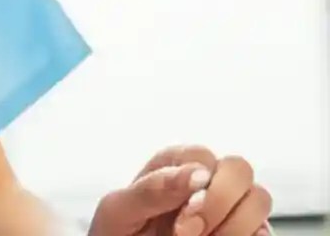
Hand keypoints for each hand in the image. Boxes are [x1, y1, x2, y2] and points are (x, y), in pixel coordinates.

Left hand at [88, 145, 272, 235]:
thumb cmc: (118, 233)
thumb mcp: (119, 211)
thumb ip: (150, 188)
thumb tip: (196, 174)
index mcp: (173, 164)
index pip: (203, 155)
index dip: (197, 185)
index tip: (180, 218)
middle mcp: (207, 179)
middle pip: (240, 168)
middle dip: (219, 204)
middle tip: (187, 232)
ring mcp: (229, 205)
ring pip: (260, 199)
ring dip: (233, 227)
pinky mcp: (245, 230)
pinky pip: (265, 230)